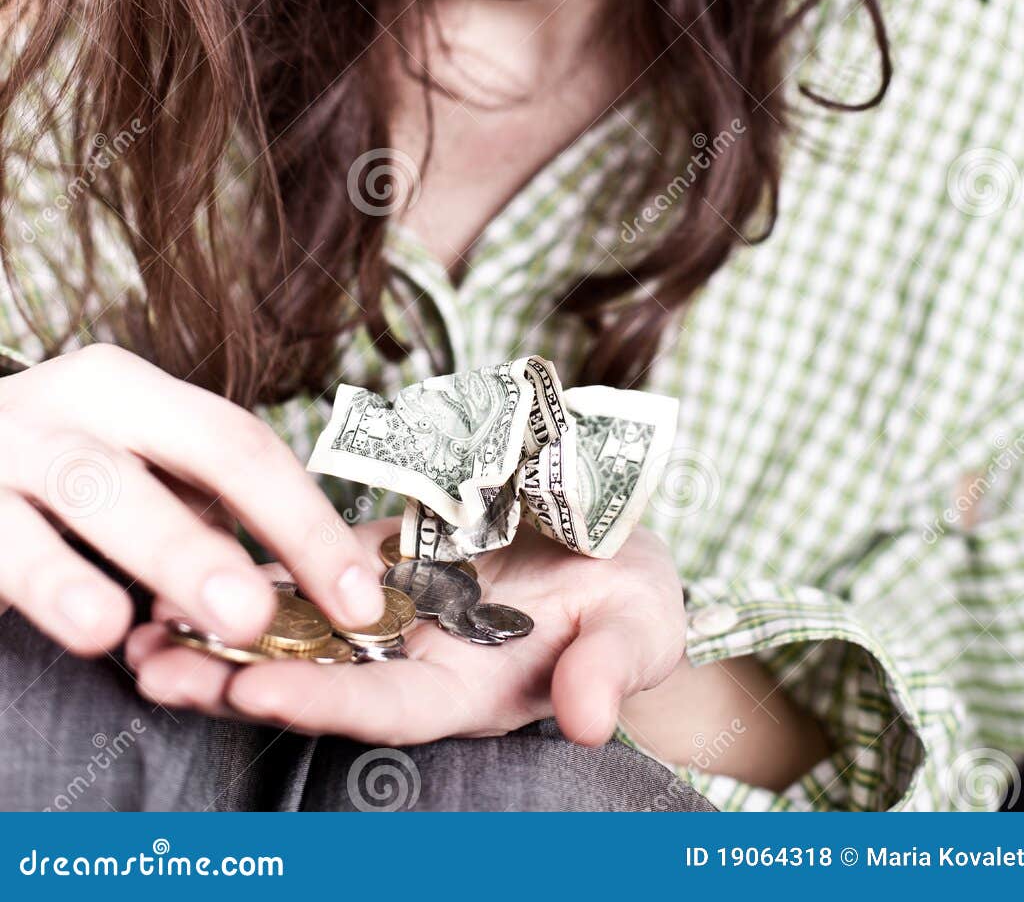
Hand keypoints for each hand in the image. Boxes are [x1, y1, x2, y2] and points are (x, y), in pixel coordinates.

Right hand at [0, 346, 383, 654]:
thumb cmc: (48, 474)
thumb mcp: (125, 468)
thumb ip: (191, 511)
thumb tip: (288, 589)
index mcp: (132, 389)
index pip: (239, 443)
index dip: (307, 524)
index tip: (358, 601)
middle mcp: (73, 403)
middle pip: (177, 456)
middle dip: (219, 541)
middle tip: (259, 616)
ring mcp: (7, 450)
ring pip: (89, 491)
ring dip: (142, 556)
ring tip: (155, 624)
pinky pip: (5, 545)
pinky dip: (49, 585)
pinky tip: (90, 626)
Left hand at [126, 518, 687, 746]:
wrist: (620, 552)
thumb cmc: (635, 599)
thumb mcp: (640, 627)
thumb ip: (612, 669)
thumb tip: (592, 719)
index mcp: (469, 688)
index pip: (384, 707)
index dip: (322, 702)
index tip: (252, 692)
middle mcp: (414, 662)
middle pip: (313, 680)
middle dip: (231, 679)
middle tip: (148, 667)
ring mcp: (391, 616)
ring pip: (294, 632)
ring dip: (218, 632)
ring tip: (135, 629)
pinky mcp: (379, 566)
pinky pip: (306, 574)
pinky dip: (249, 573)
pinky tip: (185, 565)